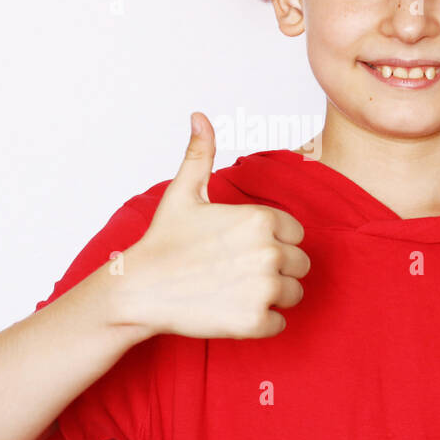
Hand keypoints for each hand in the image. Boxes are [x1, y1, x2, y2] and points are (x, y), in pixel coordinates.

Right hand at [117, 112, 309, 338]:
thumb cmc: (163, 241)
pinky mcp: (255, 321)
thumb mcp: (183, 193)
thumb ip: (201, 154)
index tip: (243, 249)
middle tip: (238, 273)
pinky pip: (280, 323)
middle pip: (300, 265)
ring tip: (236, 291)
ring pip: (294, 294)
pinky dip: (261, 322)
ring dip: (272, 296)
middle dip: (277, 270)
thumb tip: (199, 116)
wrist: (139, 289)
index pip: (296, 234)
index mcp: (260, 219)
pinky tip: (232, 311)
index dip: (273, 242)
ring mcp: (263, 288)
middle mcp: (268, 251)